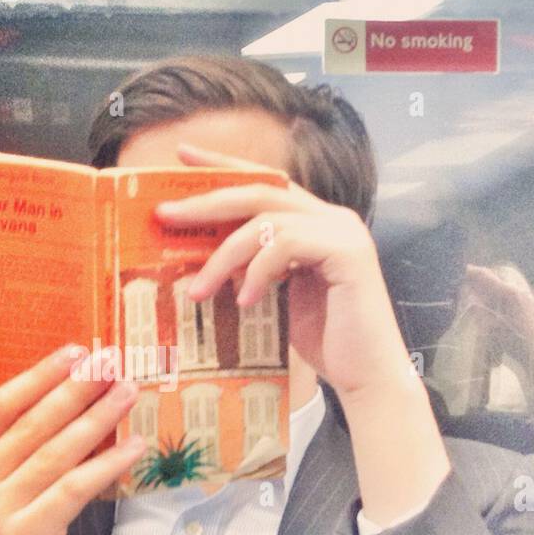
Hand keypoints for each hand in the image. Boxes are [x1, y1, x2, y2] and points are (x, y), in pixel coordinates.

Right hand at [0, 346, 145, 534]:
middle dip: (76, 388)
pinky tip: (136, 446)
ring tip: (130, 394)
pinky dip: (107, 463)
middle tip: (113, 363)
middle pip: (30, 424)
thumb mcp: (14, 503)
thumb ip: (30, 461)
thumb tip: (82, 409)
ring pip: (54, 452)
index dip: (38, 376)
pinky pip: (73, 489)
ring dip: (98, 418)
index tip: (75, 352)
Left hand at [157, 143, 415, 400]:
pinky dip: (258, 271)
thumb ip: (256, 268)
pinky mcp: (349, 252)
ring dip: (224, 254)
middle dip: (207, 201)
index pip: (267, 183)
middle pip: (261, 190)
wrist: (369, 378)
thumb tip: (203, 258)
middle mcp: (334, 219)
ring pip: (267, 220)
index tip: (182, 156)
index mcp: (318, 224)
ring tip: (199, 290)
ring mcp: (344, 233)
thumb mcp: (281, 297)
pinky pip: (286, 245)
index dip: (224, 166)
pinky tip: (246, 301)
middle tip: (164, 215)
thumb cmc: (328, 344)